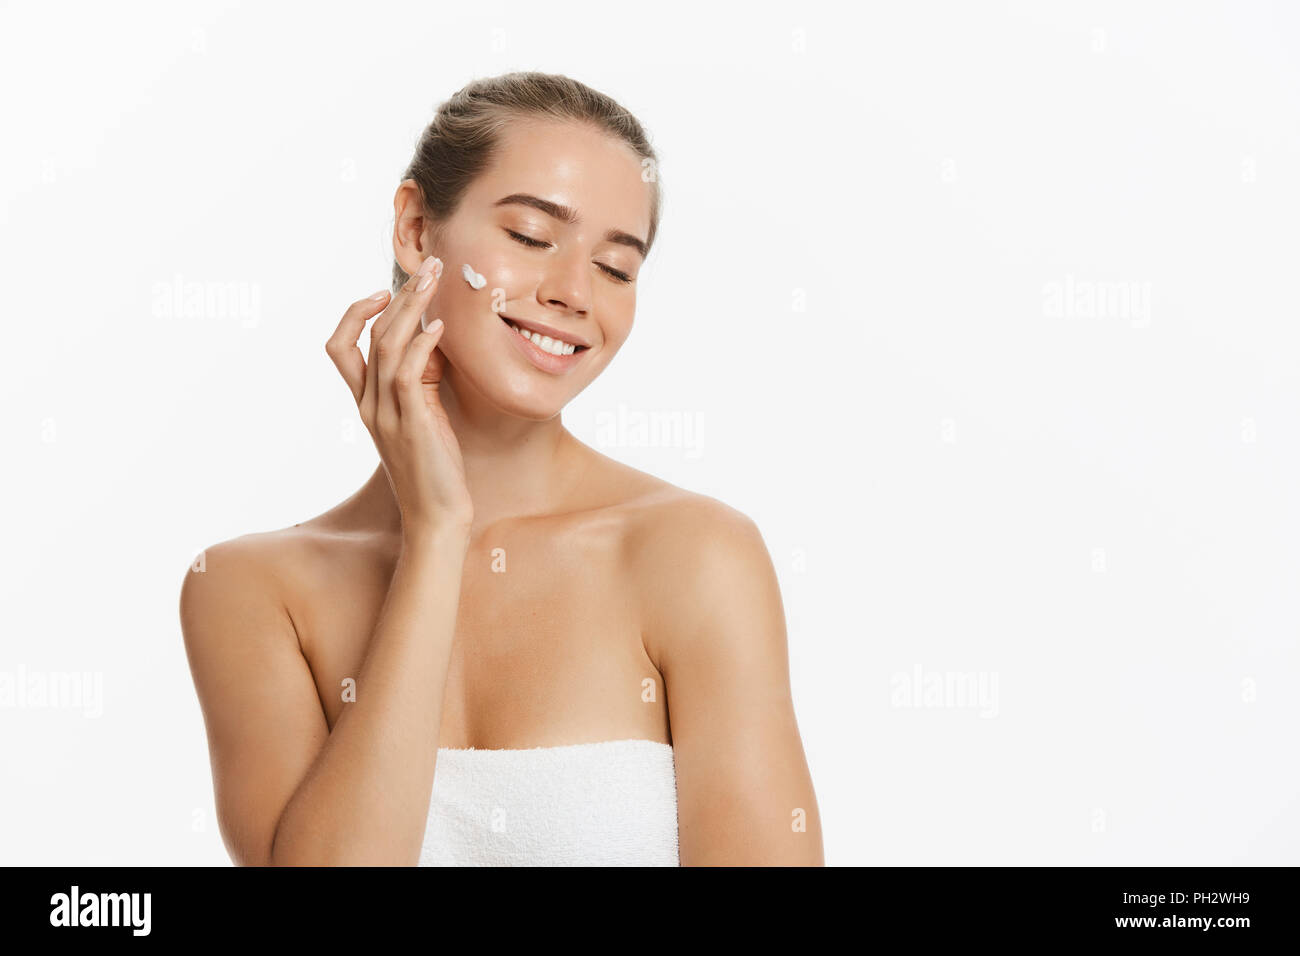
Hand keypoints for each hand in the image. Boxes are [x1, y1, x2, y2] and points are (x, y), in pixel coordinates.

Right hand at [326, 256, 472, 536]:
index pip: (341, 347)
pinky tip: (440, 327)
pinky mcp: (410, 425)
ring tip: (435, 281)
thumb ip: (421, 384)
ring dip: (412, 308)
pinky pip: (407, 374)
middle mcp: (368, 405)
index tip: (387, 291)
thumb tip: (434, 343)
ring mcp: (386, 415)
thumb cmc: (436, 469)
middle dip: (399, 296)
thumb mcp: (424, 417)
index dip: (356, 314)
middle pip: (368, 336)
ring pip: (386, 347)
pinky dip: (422, 345)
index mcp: (366, 403)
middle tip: (427, 266)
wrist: (437, 518)